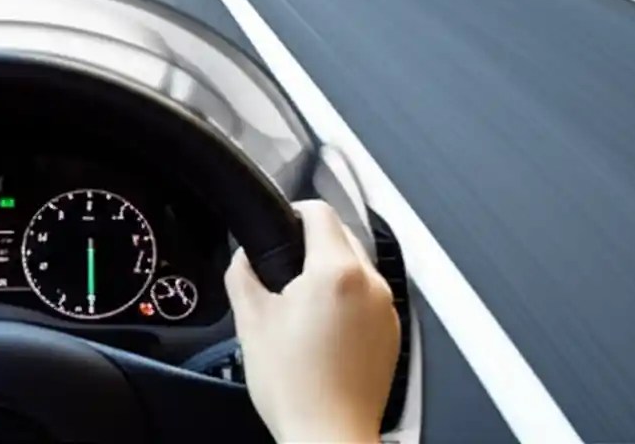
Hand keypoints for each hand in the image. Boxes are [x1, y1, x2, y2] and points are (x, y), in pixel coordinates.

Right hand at [226, 200, 398, 443]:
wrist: (327, 436)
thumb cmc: (296, 387)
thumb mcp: (251, 320)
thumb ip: (243, 273)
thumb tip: (244, 258)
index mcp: (336, 272)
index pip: (319, 212)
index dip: (292, 212)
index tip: (278, 226)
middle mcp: (371, 285)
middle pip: (341, 237)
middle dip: (310, 246)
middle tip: (281, 273)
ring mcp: (386, 310)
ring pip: (356, 269)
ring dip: (330, 274)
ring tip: (300, 307)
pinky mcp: (391, 334)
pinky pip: (368, 299)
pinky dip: (346, 302)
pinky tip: (321, 331)